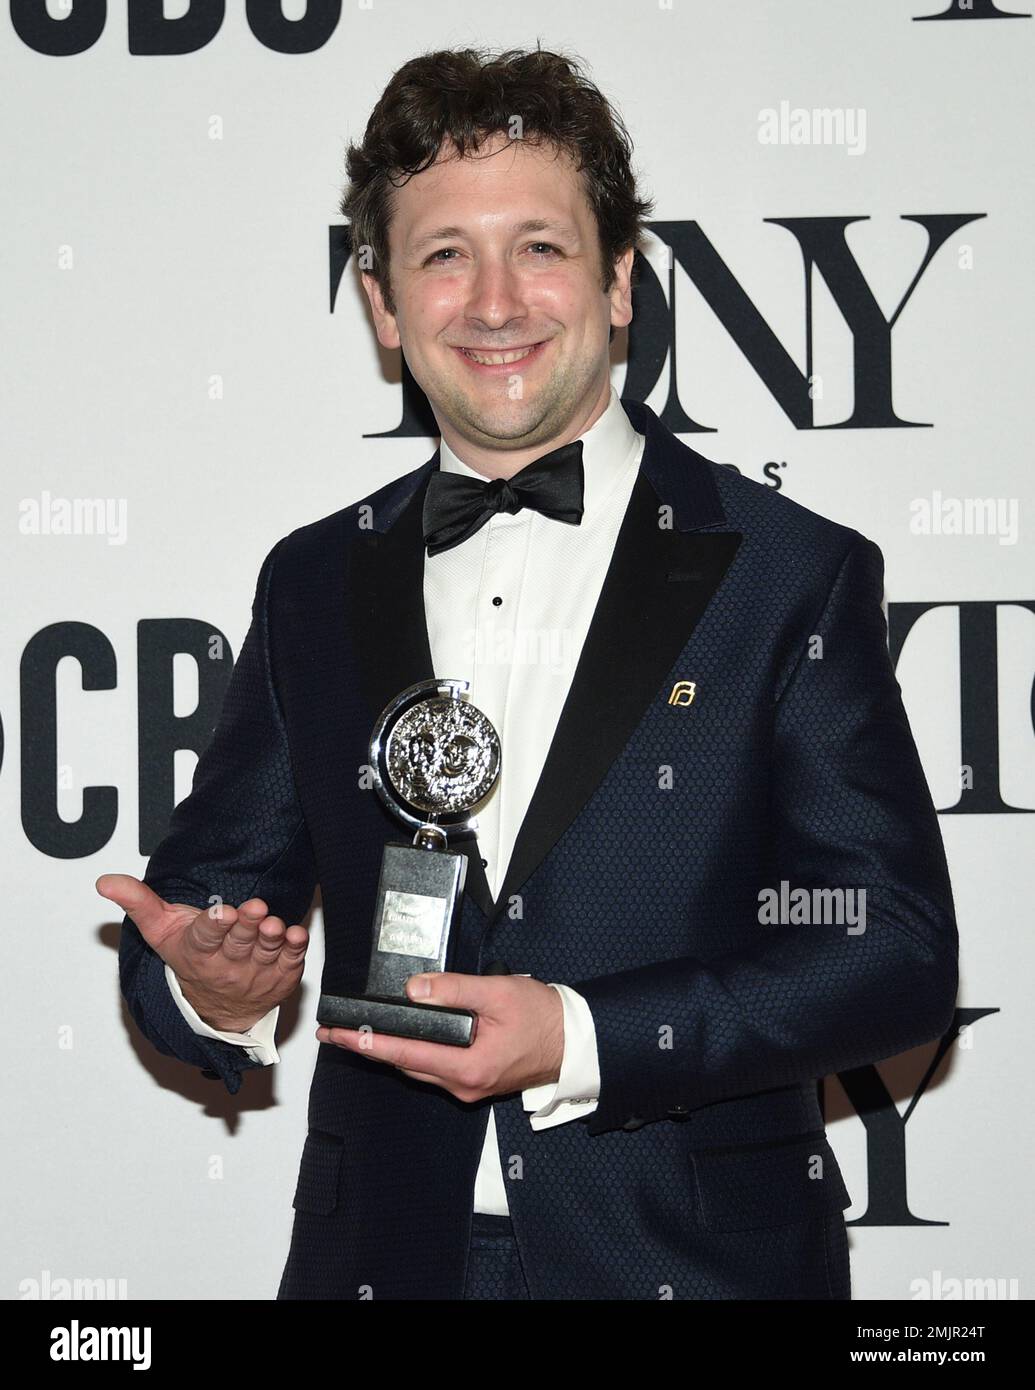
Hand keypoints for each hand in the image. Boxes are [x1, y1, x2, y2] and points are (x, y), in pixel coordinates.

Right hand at [97, 873, 308, 1031]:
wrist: (218, 1007)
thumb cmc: (192, 957)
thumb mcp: (161, 931)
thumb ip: (138, 903)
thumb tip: (105, 882)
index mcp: (198, 952)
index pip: (205, 938)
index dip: (215, 926)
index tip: (222, 913)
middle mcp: (227, 966)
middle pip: (238, 943)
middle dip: (246, 926)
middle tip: (255, 908)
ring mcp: (255, 974)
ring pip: (265, 953)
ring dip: (271, 938)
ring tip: (273, 924)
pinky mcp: (280, 977)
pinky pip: (290, 963)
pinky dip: (295, 950)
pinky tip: (297, 935)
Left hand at [316, 972, 564, 1100]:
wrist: (575, 1040)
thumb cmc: (543, 1017)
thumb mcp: (499, 993)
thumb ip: (454, 990)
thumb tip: (414, 989)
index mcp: (468, 1067)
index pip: (405, 1053)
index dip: (368, 1043)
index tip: (340, 1035)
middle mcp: (464, 1085)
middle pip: (405, 1065)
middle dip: (370, 1048)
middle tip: (338, 1032)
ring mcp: (469, 1087)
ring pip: (419, 1068)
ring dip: (390, 1051)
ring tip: (361, 1033)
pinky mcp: (475, 1081)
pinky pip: (435, 1068)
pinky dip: (414, 1052)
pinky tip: (403, 1037)